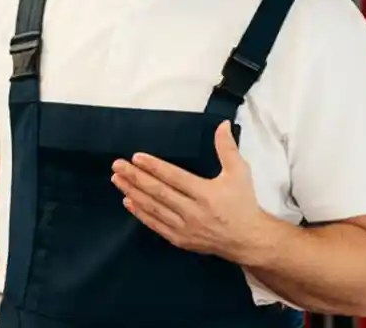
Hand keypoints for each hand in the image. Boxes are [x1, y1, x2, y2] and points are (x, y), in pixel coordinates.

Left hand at [110, 121, 277, 265]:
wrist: (248, 240)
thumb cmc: (243, 203)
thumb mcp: (239, 173)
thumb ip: (227, 148)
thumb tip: (222, 124)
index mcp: (207, 193)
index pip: (174, 177)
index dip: (154, 167)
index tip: (136, 157)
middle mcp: (194, 212)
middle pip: (159, 192)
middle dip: (136, 178)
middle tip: (117, 165)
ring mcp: (186, 228)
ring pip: (154, 208)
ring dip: (133, 193)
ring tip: (117, 180)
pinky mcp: (181, 240)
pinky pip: (156, 225)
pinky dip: (140, 213)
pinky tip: (128, 201)